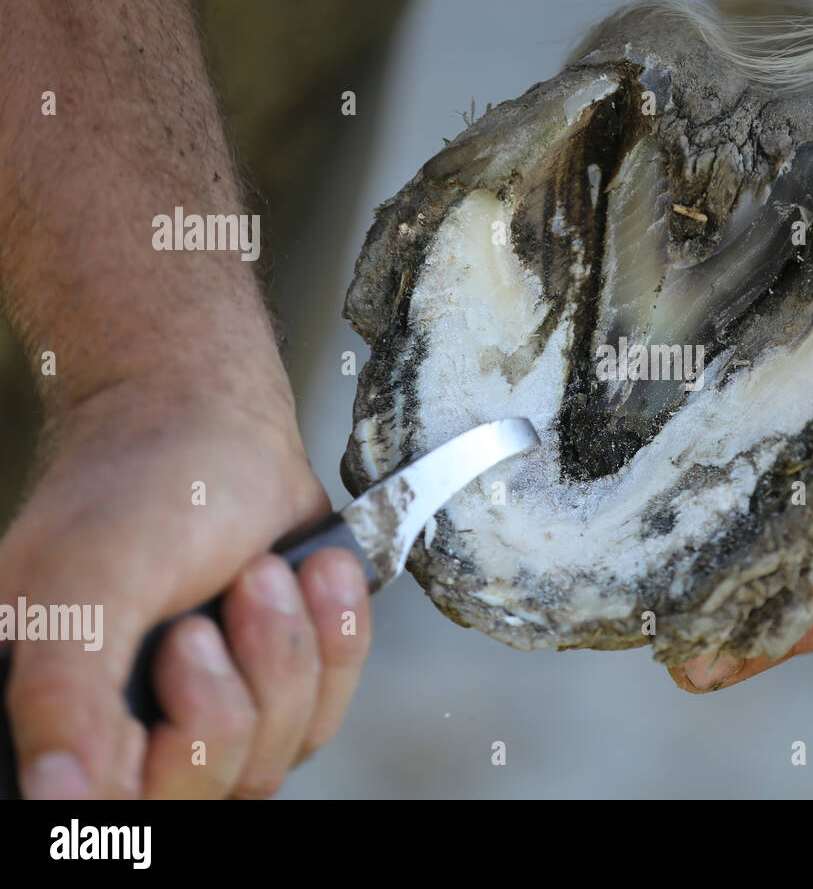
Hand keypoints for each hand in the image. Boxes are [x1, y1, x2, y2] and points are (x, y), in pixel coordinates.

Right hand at [0, 374, 372, 796]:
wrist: (218, 422)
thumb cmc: (138, 484)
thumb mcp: (87, 580)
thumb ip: (64, 690)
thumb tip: (58, 796)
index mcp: (59, 714)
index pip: (116, 809)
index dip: (173, 745)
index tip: (180, 643)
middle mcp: (133, 728)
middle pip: (214, 785)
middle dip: (233, 684)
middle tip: (211, 608)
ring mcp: (213, 709)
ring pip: (280, 749)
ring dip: (284, 648)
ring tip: (260, 572)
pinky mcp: (280, 684)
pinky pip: (331, 705)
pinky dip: (336, 635)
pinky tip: (314, 575)